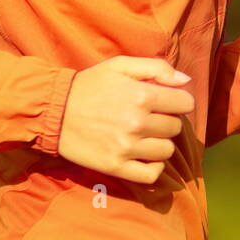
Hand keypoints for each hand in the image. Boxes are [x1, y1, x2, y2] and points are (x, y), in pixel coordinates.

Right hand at [56, 57, 194, 183]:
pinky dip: (154, 166)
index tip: (167, 101)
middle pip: (176, 127)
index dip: (179, 101)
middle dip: (167, 120)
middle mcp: (137, 123)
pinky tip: (145, 155)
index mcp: (142, 95)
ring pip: (167, 150)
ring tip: (145, 135)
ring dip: (160, 142)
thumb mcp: (121, 65)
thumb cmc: (90, 85)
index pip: (186, 104)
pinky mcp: (115, 166)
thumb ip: (157, 67)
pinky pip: (151, 174)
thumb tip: (185, 81)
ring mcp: (126, 147)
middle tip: (150, 116)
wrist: (54, 110)